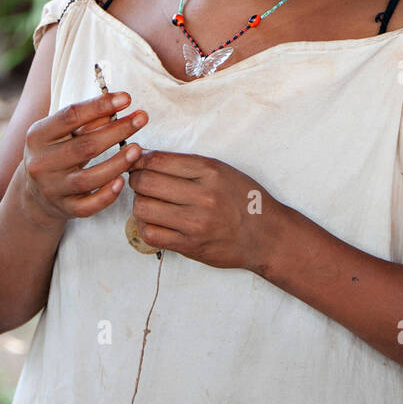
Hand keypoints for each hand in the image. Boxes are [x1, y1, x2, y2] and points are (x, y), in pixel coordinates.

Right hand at [19, 92, 149, 226]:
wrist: (34, 194)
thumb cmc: (56, 152)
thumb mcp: (63, 132)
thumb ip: (88, 119)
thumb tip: (118, 104)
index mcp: (38, 136)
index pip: (70, 116)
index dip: (100, 105)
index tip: (126, 98)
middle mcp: (41, 163)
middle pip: (84, 146)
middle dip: (117, 131)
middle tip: (141, 119)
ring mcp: (52, 188)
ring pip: (88, 178)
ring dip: (117, 163)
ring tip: (138, 149)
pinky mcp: (64, 208)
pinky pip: (88, 205)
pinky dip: (107, 195)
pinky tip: (122, 181)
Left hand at [126, 150, 282, 270]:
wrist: (267, 235)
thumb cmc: (244, 200)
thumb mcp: (222, 171)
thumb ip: (187, 165)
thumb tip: (146, 158)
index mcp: (210, 171)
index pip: (157, 160)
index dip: (139, 160)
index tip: (137, 163)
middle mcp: (203, 195)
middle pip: (145, 182)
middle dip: (135, 180)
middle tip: (140, 183)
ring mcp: (196, 222)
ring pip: (143, 208)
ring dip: (140, 204)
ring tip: (149, 203)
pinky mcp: (191, 245)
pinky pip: (151, 234)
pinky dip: (145, 227)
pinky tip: (154, 222)